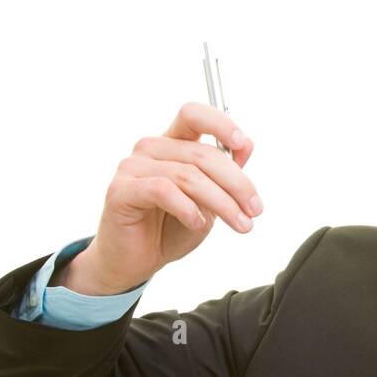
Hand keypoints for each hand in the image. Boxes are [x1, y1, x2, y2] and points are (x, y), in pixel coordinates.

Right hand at [53, 102, 262, 294]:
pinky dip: (187, 208)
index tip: (242, 143)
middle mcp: (151, 149)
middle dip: (237, 184)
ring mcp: (132, 167)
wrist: (137, 261)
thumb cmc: (170, 229)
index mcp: (172, 144)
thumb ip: (225, 174)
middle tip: (255, 209)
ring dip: (222, 203)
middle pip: (202, 154)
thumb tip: (247, 146)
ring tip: (240, 224)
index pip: (193, 115)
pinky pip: (163, 191)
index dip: (220, 123)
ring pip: (188, 176)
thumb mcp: (209, 202)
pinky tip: (197, 223)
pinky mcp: (121, 190)